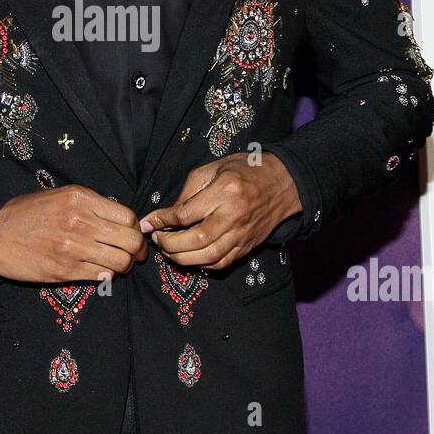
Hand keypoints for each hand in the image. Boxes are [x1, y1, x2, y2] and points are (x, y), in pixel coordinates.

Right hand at [0, 185, 148, 284]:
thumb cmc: (27, 213)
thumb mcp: (61, 196)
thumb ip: (92, 206)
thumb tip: (121, 221)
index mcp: (81, 198)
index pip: (128, 217)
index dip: (136, 229)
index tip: (132, 235)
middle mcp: (81, 222)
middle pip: (130, 241)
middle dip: (137, 250)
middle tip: (134, 254)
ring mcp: (73, 248)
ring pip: (120, 262)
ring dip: (123, 265)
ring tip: (116, 263)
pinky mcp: (65, 271)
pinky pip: (101, 276)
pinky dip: (106, 274)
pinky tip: (98, 270)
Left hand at [137, 152, 300, 270]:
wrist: (284, 183)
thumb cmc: (246, 170)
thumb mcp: (215, 167)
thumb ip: (190, 190)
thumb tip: (169, 214)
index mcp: (225, 191)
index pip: (186, 213)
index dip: (162, 220)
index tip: (148, 222)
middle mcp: (234, 215)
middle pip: (195, 240)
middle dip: (169, 244)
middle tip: (157, 238)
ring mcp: (242, 234)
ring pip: (208, 257)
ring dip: (181, 258)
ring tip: (169, 250)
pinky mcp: (248, 246)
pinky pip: (221, 263)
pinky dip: (201, 265)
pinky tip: (189, 258)